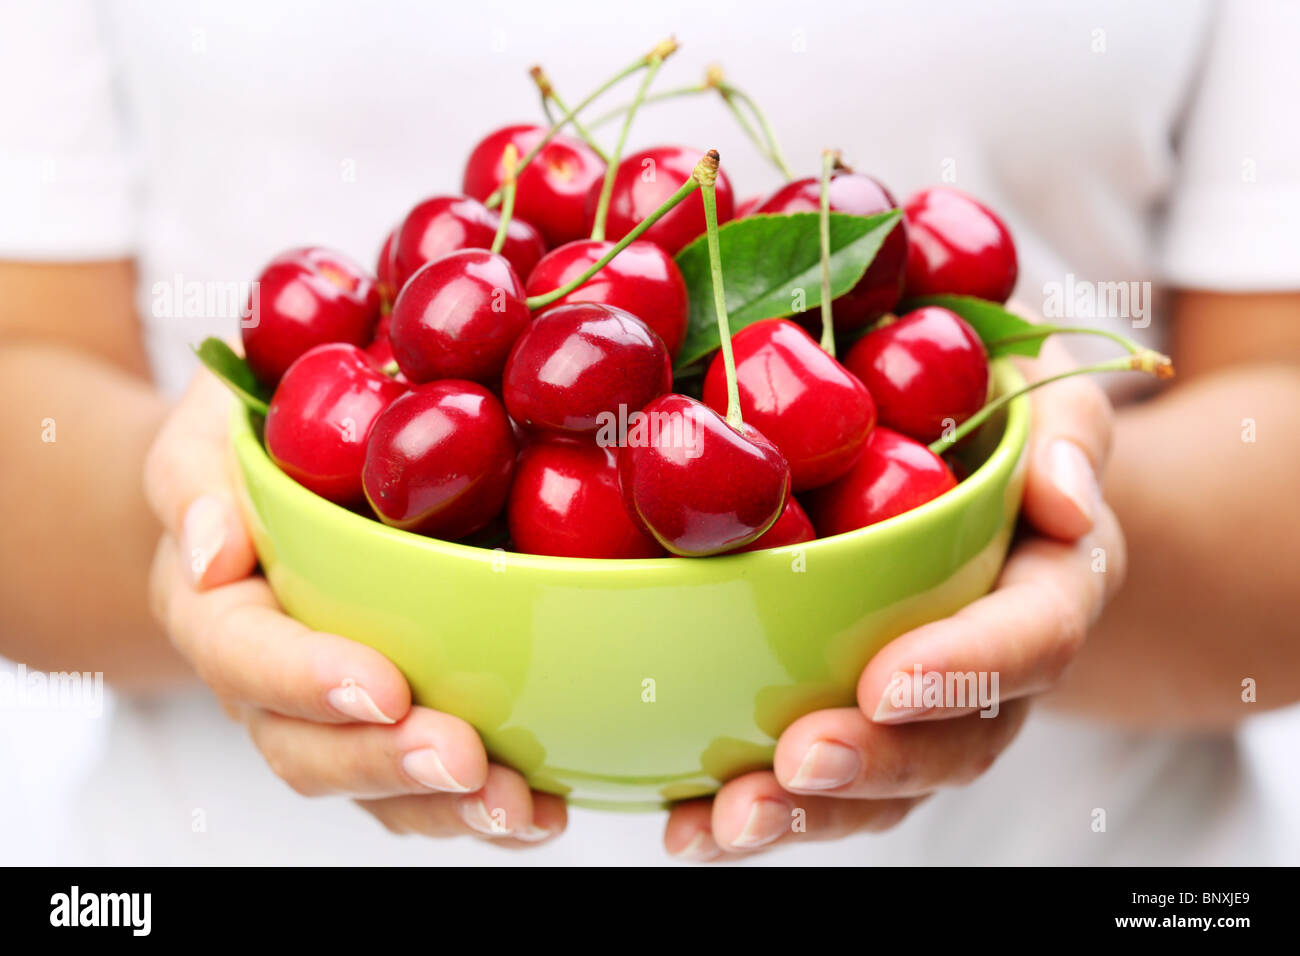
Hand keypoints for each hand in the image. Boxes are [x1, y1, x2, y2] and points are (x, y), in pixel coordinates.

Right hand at [143, 368, 565, 845]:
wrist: (275, 481)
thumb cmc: (248, 451)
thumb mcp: (205, 436)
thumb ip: (195, 480)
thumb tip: (212, 551)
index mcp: (216, 611)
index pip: (246, 659)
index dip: (310, 682)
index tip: (385, 689)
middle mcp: (266, 683)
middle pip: (307, 750)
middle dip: (387, 763)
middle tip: (461, 757)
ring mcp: (328, 717)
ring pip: (371, 786)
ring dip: (441, 806)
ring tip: (513, 803)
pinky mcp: (387, 727)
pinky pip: (423, 788)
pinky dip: (480, 807)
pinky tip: (544, 806)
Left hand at [663, 340, 1124, 859]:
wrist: (976, 481)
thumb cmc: (999, 425)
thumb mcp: (1046, 400)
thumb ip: (1067, 434)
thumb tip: (1064, 502)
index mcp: (1053, 587)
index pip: (1033, 638)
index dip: (966, 668)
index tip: (884, 683)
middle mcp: (1001, 673)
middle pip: (957, 743)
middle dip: (877, 764)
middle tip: (797, 762)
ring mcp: (934, 714)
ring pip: (887, 785)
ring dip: (808, 814)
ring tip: (725, 822)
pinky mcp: (867, 724)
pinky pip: (823, 782)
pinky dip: (759, 806)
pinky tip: (684, 821)